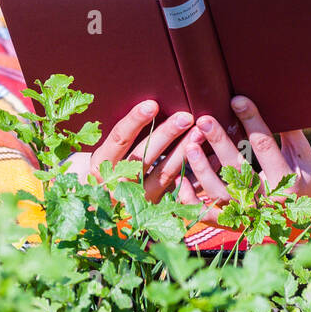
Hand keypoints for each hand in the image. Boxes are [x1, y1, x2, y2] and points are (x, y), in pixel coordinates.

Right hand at [64, 100, 198, 203]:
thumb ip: (122, 135)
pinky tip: (209, 159)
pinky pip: (178, 189)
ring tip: (198, 134)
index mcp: (101, 165)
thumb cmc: (109, 166)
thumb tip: (150, 104)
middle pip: (144, 156)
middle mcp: (117, 183)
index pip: (119, 138)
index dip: (135, 121)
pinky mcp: (155, 207)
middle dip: (166, 134)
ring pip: (163, 173)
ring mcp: (138, 198)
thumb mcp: (106, 153)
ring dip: (183, 152)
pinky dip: (194, 174)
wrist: (105, 203)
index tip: (153, 104)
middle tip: (185, 117)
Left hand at [176, 95, 310, 236]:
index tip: (236, 100)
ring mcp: (250, 217)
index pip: (265, 146)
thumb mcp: (305, 155)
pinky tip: (181, 181)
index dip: (251, 121)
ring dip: (202, 170)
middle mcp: (268, 203)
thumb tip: (273, 97)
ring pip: (220, 195)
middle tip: (205, 119)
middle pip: (239, 170)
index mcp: (288, 182)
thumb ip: (289, 130)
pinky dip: (192, 201)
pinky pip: (209, 215)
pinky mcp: (236, 226)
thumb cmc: (309, 179)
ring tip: (190, 146)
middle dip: (220, 142)